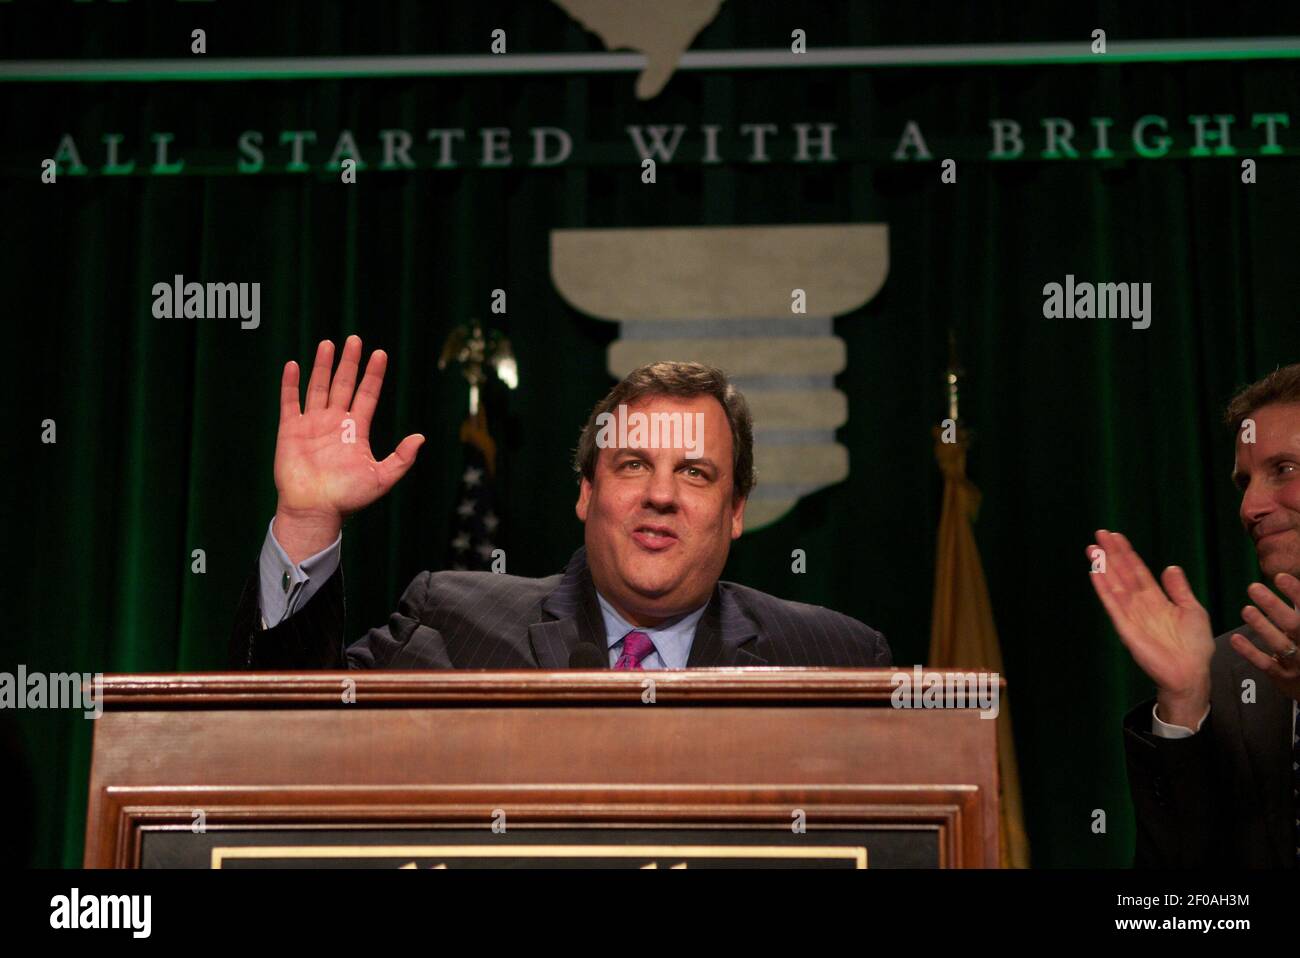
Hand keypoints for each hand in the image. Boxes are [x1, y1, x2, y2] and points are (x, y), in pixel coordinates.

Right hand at [273, 336, 423, 561]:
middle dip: (349, 362)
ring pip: (318, 387)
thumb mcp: (382, 478)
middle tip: (355, 339)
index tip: (380, 354)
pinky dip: (291, 384)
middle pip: (343, 384)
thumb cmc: (348, 498)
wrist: (316, 510)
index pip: (367, 395)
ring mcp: (312, 424)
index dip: (373, 375)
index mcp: (356, 430)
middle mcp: (335, 422)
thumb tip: (421, 437)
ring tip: (328, 343)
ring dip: (322, 366)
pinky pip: (290, 402)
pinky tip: (294, 365)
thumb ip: (401, 458)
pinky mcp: (291, 430)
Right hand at [1087, 529, 1213, 726]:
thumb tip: (1170, 567)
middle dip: (1111, 554)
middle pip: (1122, 574)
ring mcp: (1132, 615)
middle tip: (1099, 534)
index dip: (1127, 554)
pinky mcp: (1126, 628)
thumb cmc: (1194, 646)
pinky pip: (1113, 605)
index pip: (1138, 571)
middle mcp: (1141, 605)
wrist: (1191, 673)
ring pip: (1115, 585)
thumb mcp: (1193, 610)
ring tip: (1092, 548)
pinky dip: (1103, 589)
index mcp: (1156, 600)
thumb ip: (1179, 589)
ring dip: (1103, 567)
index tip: (1116, 536)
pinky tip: (1095, 573)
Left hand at [1230, 574, 1299, 702]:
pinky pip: (1266, 664)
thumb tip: (1284, 578)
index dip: (1296, 592)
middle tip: (1254, 588)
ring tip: (1246, 610)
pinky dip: (1250, 652)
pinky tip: (1235, 639)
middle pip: (1295, 625)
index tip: (1280, 577)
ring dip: (1262, 627)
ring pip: (1280, 644)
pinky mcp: (1283, 677)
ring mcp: (1298, 663)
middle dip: (1274, 606)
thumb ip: (1299, 605)